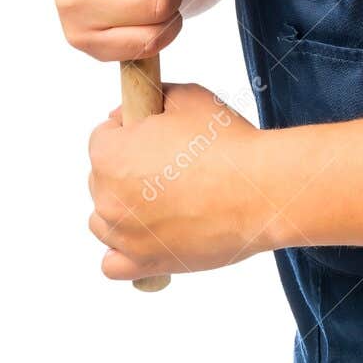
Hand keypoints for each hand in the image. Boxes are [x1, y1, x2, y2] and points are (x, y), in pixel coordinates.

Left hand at [87, 83, 268, 279]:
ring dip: (124, 209)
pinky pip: (112, 265)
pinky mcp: (146, 264)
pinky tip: (147, 237)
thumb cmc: (228, 144)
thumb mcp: (188, 97)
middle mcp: (109, 197)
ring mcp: (125, 235)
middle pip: (102, 179)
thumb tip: (128, 116)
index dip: (130, 132)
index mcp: (111, 155)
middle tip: (169, 166)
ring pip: (103, 220)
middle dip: (127, 169)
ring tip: (162, 201)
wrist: (260, 190)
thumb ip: (150, 97)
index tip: (156, 136)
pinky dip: (123, 252)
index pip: (102, 138)